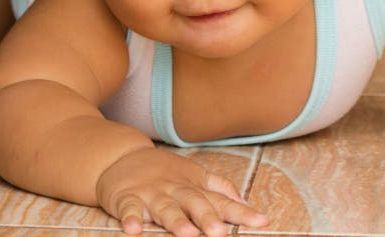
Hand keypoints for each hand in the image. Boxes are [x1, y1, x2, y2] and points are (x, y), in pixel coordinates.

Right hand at [95, 146, 268, 236]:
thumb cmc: (163, 172)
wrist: (122, 156)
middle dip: (208, 218)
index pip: (222, 201)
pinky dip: (131, 218)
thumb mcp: (194, 175)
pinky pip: (129, 209)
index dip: (242, 212)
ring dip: (176, 221)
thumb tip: (245, 202)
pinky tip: (134, 230)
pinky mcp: (126, 198)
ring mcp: (151, 194)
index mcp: (194, 188)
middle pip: (195, 204)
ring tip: (187, 234)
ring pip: (165, 208)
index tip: (262, 221)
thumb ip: (220, 188)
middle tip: (221, 233)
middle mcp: (176, 190)